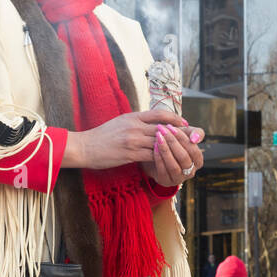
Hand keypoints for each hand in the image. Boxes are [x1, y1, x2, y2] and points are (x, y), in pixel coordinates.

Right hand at [64, 109, 188, 168]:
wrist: (85, 147)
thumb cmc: (102, 135)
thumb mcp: (121, 122)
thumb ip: (137, 121)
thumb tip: (152, 122)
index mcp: (133, 117)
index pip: (159, 113)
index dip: (174, 118)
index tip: (183, 123)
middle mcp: (135, 126)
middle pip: (163, 129)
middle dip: (179, 134)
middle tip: (191, 139)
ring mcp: (133, 140)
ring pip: (160, 143)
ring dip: (172, 148)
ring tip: (182, 152)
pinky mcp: (130, 154)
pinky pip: (151, 156)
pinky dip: (161, 158)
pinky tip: (167, 162)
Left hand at [143, 122, 206, 186]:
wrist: (157, 155)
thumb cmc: (175, 142)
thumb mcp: (186, 135)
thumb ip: (195, 133)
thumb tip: (195, 139)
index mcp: (198, 161)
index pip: (193, 150)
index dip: (183, 138)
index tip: (172, 127)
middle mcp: (191, 172)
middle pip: (183, 157)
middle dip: (172, 142)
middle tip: (162, 129)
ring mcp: (178, 179)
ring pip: (173, 165)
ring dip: (165, 149)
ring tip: (158, 136)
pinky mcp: (166, 181)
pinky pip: (162, 170)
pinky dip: (158, 157)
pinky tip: (154, 146)